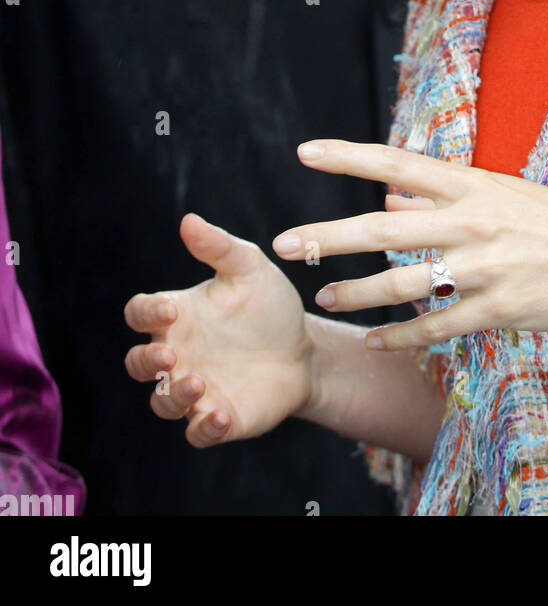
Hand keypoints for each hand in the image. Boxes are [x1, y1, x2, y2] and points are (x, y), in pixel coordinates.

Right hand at [124, 214, 313, 446]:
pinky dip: (203, 429)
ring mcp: (195, 389)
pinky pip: (196, 433)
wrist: (305, 350)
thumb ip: (220, 247)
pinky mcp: (218, 419)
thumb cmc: (269, 307)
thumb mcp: (250, 270)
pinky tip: (220, 415)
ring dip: (173, 396)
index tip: (170, 310)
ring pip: (161, 402)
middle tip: (171, 355)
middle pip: (137, 364)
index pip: (140, 313)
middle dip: (146, 362)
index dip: (146, 313)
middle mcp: (178, 354)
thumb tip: (188, 220)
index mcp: (178, 316)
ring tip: (200, 384)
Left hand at [272, 139, 547, 350]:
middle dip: (328, 236)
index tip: (305, 152)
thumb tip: (389, 195)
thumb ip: (440, 195)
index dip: (350, 157)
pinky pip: (437, 327)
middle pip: (385, 229)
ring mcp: (484, 268)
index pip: (398, 163)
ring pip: (404, 285)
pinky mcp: (497, 309)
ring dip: (357, 294)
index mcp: (471, 185)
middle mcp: (472, 222)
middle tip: (283, 243)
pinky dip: (403, 337)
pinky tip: (374, 343)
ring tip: (324, 298)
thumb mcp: (499, 193)